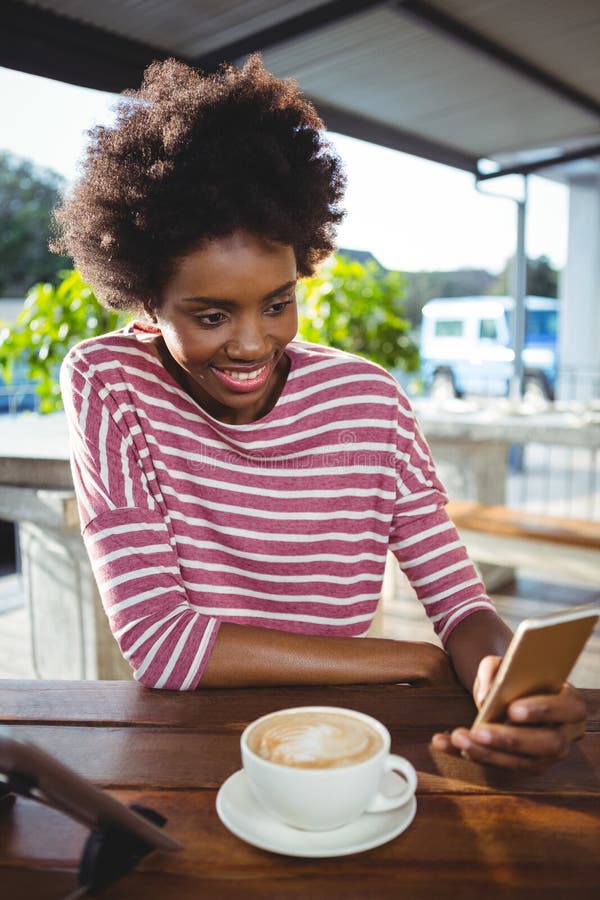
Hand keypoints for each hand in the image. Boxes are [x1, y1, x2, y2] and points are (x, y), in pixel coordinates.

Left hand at [431, 655, 586, 771]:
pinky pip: (501, 765)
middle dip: (510, 739)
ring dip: (487, 753)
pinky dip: (473, 755)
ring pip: (523, 762)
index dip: (543, 710)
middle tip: (478, 731)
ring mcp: (548, 754)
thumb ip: (495, 669)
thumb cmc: (517, 675)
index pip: (567, 708)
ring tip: (458, 739)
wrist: (515, 690)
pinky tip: (448, 744)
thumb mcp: (506, 662)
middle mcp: (566, 733)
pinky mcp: (527, 765)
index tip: (513, 709)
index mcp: (570, 702)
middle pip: (546, 743)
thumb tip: (485, 697)